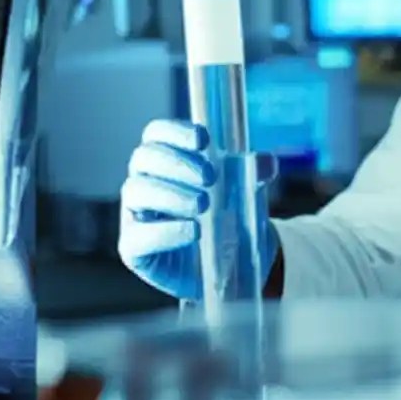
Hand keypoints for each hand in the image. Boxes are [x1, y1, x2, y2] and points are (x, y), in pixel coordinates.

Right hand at [118, 119, 277, 300]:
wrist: (225, 267)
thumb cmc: (224, 220)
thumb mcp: (241, 194)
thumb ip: (252, 176)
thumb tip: (266, 163)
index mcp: (163, 161)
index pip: (156, 134)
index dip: (175, 132)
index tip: (203, 140)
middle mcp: (143, 183)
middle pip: (143, 158)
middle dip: (177, 163)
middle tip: (210, 177)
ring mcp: (134, 215)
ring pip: (136, 191)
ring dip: (171, 194)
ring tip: (203, 204)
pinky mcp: (134, 248)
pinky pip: (138, 235)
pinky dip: (166, 231)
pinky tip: (193, 231)